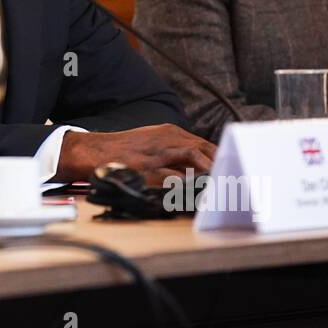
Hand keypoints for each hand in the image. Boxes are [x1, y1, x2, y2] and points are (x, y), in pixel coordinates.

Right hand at [54, 124, 215, 184]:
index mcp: (170, 132)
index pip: (205, 144)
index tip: (231, 170)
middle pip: (204, 150)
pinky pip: (174, 177)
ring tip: (219, 186)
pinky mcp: (148, 168)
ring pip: (193, 159)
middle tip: (232, 180)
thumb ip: (175, 151)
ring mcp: (158, 153)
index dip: (220, 158)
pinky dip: (188, 185)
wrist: (95, 150)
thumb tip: (199, 167)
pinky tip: (195, 194)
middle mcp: (167, 139)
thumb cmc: (124, 149)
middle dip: (220, 165)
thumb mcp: (152, 141)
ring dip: (208, 173)